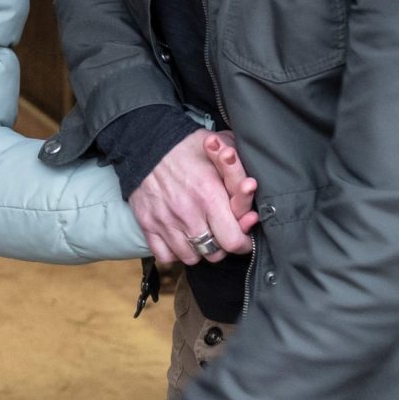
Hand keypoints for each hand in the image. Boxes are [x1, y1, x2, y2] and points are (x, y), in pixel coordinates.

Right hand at [127, 131, 258, 264]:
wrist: (147, 142)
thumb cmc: (188, 146)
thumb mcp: (221, 147)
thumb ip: (239, 172)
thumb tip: (251, 188)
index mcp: (209, 195)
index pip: (233, 241)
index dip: (244, 242)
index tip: (243, 235)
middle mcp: (187, 213)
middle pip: (215, 253)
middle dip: (223, 246)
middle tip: (223, 233)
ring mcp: (166, 221)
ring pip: (191, 258)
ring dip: (199, 249)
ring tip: (202, 233)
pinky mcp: (148, 224)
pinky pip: (165, 256)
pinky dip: (174, 252)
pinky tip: (181, 238)